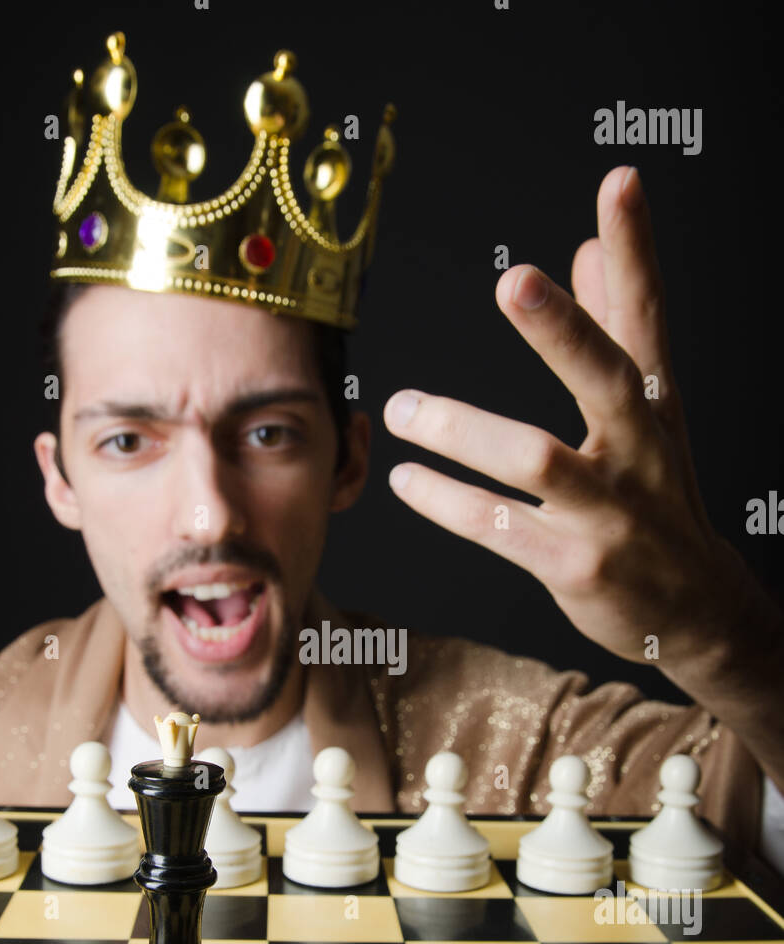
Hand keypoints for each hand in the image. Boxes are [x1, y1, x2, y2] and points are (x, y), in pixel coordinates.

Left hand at [383, 164, 745, 672]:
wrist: (695, 608)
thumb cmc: (660, 498)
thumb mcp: (649, 414)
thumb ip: (616, 330)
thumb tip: (587, 247)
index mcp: (654, 405)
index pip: (646, 316)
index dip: (637, 248)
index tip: (620, 179)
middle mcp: (639, 452)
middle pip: (606, 378)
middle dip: (563, 330)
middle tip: (514, 281)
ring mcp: (610, 513)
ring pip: (536, 460)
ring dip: (463, 431)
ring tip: (402, 409)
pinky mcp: (576, 566)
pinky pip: (501, 527)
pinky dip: (450, 503)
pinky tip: (408, 480)